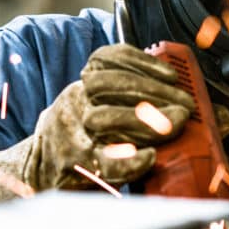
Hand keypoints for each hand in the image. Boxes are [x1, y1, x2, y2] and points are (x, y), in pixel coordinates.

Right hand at [22, 44, 195, 190]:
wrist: (40, 169)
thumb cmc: (82, 135)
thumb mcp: (97, 106)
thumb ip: (130, 95)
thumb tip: (188, 95)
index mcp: (82, 87)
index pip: (105, 59)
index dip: (140, 61)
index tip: (171, 75)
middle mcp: (74, 104)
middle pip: (106, 85)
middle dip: (152, 91)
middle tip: (184, 106)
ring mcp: (72, 134)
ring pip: (103, 118)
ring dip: (144, 120)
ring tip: (172, 126)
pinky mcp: (77, 166)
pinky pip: (103, 161)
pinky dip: (131, 160)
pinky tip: (150, 157)